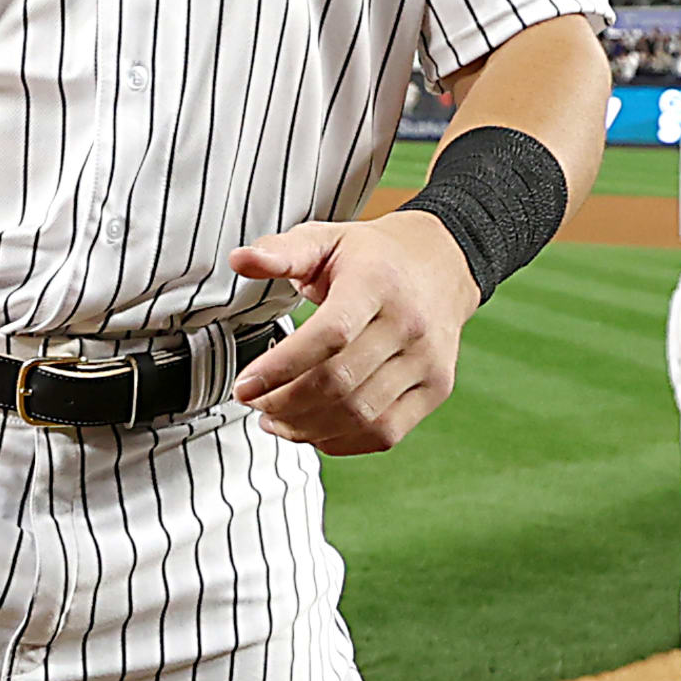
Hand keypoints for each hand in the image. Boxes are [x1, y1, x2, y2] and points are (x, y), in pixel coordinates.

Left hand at [228, 210, 479, 452]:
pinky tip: (311, 429)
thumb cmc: (374, 258)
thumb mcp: (326, 239)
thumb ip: (281, 252)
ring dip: (305, 427)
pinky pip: (384, 432)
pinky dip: (340, 441)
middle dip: (283, 402)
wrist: (441, 265)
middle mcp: (409, 323)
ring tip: (273, 418)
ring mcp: (428, 360)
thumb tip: (239, 260)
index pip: (330, 336)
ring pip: (359, 415)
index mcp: (378, 282)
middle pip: (339, 383)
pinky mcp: (437, 388)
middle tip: (253, 402)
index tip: (244, 385)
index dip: (281, 367)